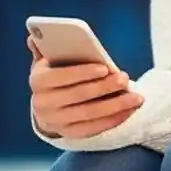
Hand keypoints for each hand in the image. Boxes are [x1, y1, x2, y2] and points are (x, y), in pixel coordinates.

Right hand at [28, 36, 143, 138]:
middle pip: (78, 96)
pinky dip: (115, 119)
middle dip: (104, 87)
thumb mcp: (48, 62)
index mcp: (38, 81)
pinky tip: (130, 110)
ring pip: (89, 114)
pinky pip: (95, 128)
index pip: (59, 77)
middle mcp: (43, 104)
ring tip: (137, 97)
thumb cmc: (55, 77)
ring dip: (116, 105)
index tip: (104, 67)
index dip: (82, 72)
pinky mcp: (71, 134)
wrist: (48, 108)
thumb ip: (46, 49)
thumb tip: (34, 36)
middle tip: (125, 79)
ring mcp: (57, 121)